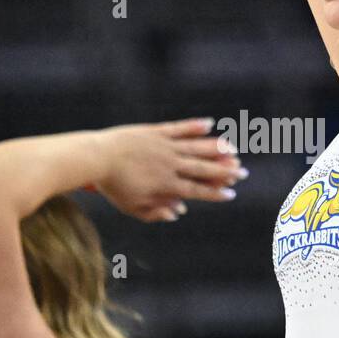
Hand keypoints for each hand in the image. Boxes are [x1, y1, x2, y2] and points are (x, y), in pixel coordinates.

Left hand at [92, 118, 245, 221]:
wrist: (96, 158)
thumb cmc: (113, 186)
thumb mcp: (132, 207)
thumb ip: (155, 213)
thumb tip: (178, 212)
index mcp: (166, 185)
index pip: (197, 190)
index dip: (215, 192)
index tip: (231, 194)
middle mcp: (170, 165)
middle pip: (203, 168)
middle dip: (224, 171)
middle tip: (242, 172)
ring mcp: (164, 146)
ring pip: (196, 147)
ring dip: (216, 149)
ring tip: (233, 150)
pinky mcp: (156, 132)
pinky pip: (180, 128)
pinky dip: (195, 126)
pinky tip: (210, 124)